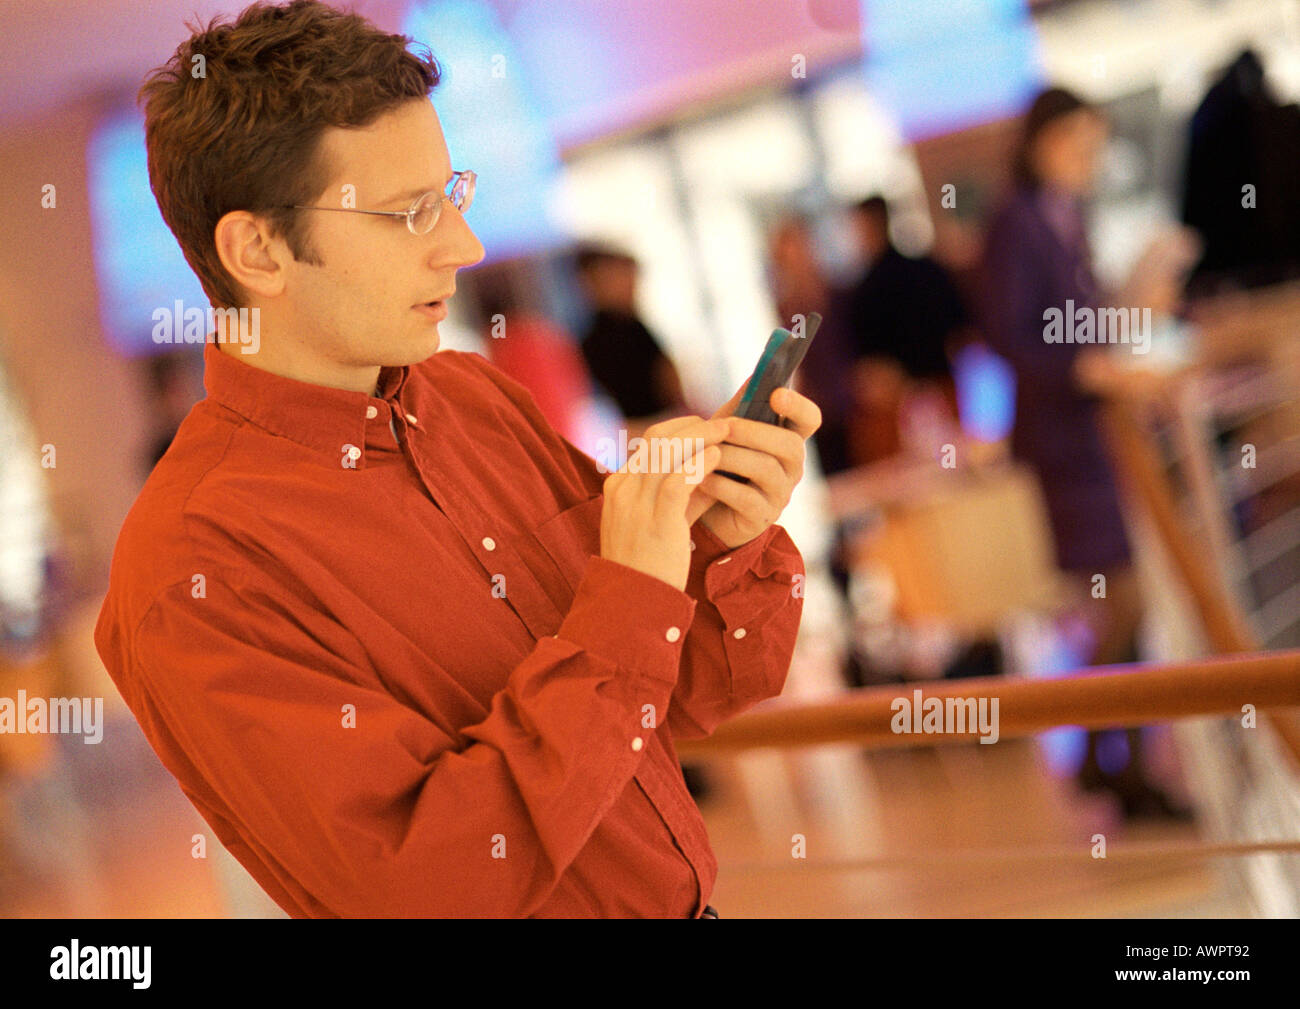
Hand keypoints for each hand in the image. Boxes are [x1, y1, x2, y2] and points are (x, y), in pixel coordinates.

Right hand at [600, 415, 730, 590]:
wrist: (632, 601)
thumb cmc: (648, 564)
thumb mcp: (660, 520)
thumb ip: (682, 494)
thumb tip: (709, 469)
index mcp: (619, 485)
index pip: (649, 441)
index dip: (681, 428)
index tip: (705, 427)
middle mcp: (624, 488)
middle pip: (657, 438)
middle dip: (692, 425)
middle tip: (721, 422)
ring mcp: (636, 503)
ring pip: (667, 451)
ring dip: (700, 436)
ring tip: (726, 432)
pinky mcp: (657, 520)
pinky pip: (678, 479)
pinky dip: (699, 463)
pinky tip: (717, 457)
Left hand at [688, 385, 821, 548]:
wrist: (706, 512)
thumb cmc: (722, 464)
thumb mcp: (728, 432)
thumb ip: (743, 405)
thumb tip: (755, 373)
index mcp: (788, 440)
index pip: (810, 420)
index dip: (798, 406)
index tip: (777, 394)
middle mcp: (791, 467)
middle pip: (790, 445)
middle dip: (754, 432)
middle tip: (725, 426)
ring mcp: (780, 493)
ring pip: (766, 469)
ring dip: (732, 457)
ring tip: (705, 453)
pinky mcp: (762, 516)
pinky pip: (747, 498)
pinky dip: (721, 485)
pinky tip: (701, 479)